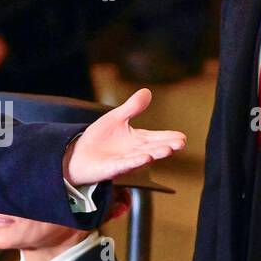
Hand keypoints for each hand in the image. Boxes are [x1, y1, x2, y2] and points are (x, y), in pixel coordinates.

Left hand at [64, 88, 184, 185]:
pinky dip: (135, 162)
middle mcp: (134, 152)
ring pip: (142, 157)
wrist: (77, 154)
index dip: (169, 137)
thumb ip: (132, 107)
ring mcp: (124, 161)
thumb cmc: (98, 139)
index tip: (182, 136)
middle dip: (167, 145)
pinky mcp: (111, 168)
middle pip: (153, 148)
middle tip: (180, 143)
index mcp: (137, 140)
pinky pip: (125, 165)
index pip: (156, 137)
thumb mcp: (116, 118)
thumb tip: (147, 91)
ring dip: (155, 153)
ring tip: (168, 149)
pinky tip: (145, 158)